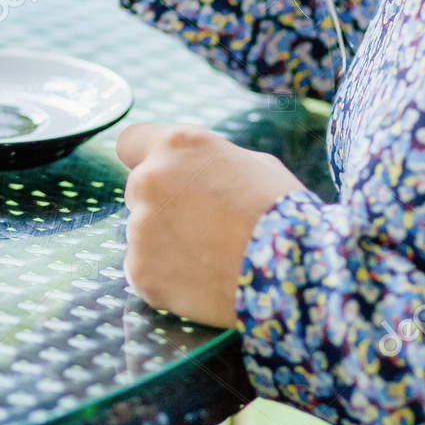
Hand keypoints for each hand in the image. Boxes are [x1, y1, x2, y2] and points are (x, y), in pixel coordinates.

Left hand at [116, 123, 307, 326]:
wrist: (294, 270)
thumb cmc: (283, 212)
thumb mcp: (252, 164)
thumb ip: (209, 164)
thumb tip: (195, 172)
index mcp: (176, 145)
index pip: (130, 143)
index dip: (145, 160)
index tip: (160, 178)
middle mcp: (148, 179)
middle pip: (138, 192)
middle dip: (163, 206)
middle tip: (203, 228)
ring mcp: (140, 227)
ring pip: (143, 234)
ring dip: (166, 244)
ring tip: (210, 259)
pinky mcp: (140, 270)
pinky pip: (145, 271)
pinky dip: (167, 278)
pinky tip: (202, 281)